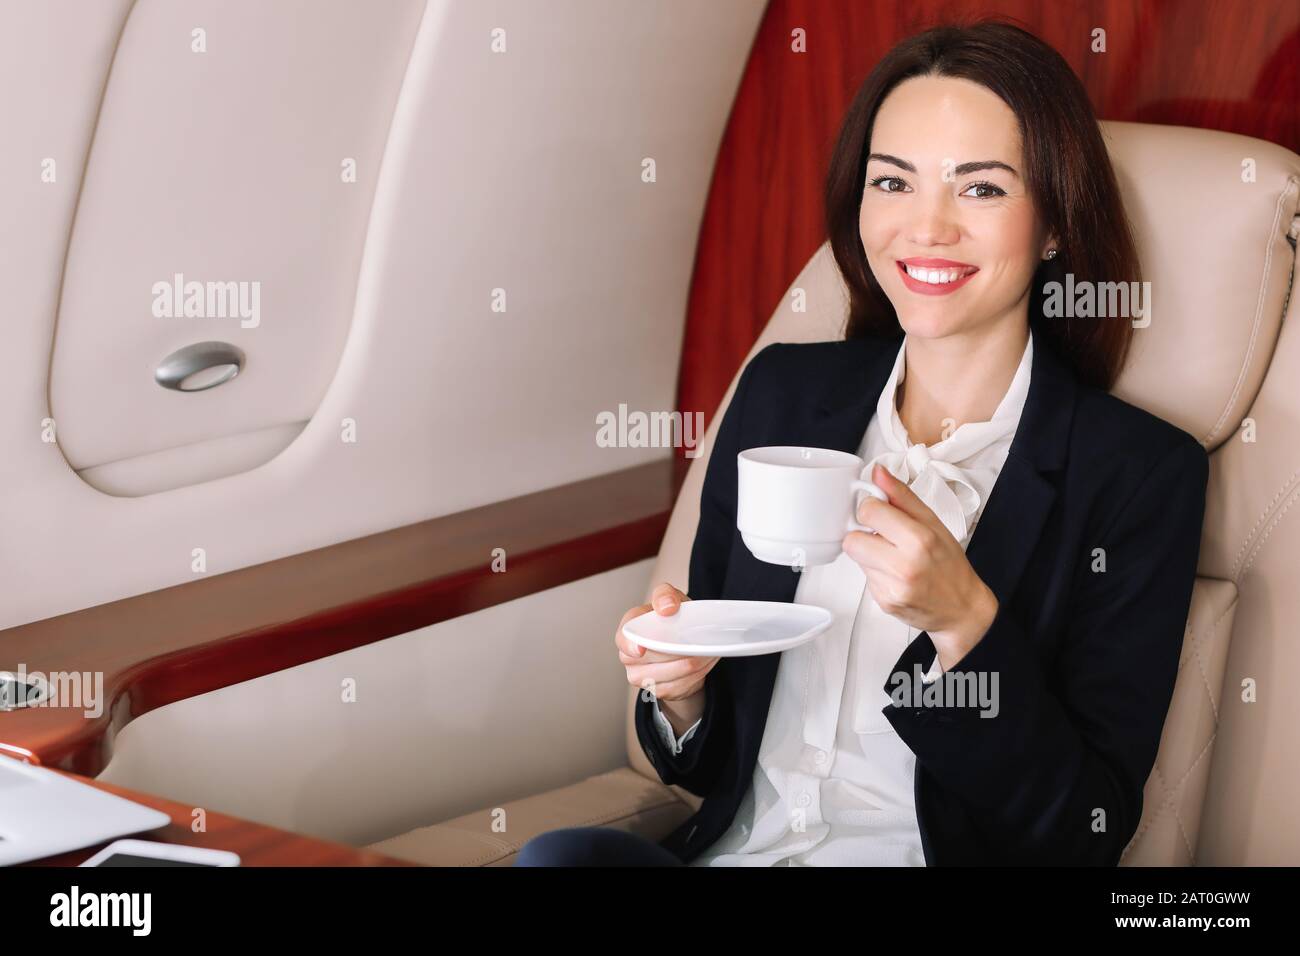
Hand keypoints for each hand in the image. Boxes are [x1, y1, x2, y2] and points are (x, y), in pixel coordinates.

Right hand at [615, 583, 718, 709]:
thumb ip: (665, 595)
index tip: (641, 650)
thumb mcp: (671, 599)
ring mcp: (640, 676)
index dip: (630, 645)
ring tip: (707, 653)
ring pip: (670, 675)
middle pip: (654, 659)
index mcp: (629, 630)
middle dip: (678, 652)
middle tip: (699, 644)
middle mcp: (629, 656)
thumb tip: (667, 607)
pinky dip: (696, 676)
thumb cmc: (672, 618)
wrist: (683, 644)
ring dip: (692, 665)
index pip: (623, 639)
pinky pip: (679, 687)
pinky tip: (703, 664)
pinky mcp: (657, 691)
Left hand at [842, 463, 998, 668]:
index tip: (881, 513)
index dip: (872, 509)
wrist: (961, 608)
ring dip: (869, 553)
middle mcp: (903, 566)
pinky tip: (895, 574)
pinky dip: (875, 572)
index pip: (868, 512)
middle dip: (864, 534)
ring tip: (893, 557)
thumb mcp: (933, 522)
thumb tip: (879, 473)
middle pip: (852, 539)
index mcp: (918, 540)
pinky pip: (864, 578)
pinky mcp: (883, 603)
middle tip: (884, 537)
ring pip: (856, 558)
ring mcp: (891, 588)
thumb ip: (902, 496)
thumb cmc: (950, 565)